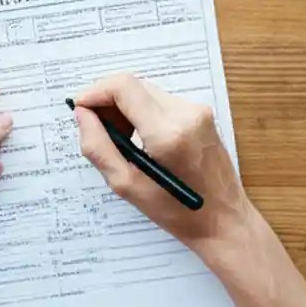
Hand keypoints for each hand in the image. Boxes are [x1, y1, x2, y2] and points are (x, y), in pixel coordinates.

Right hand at [72, 74, 259, 266]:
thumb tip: (83, 115)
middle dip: (108, 102)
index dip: (96, 92)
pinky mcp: (202, 115)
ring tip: (122, 142)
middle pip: (134, 86)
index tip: (81, 109)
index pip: (124, 86)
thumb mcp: (127, 186)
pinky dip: (143, 114)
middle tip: (99, 132)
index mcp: (167, 133)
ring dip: (125, 109)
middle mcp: (185, 114)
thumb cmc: (178, 213)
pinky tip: (142, 141)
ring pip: (146, 93)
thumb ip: (99, 147)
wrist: (224, 220)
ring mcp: (197, 111)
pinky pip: (161, 102)